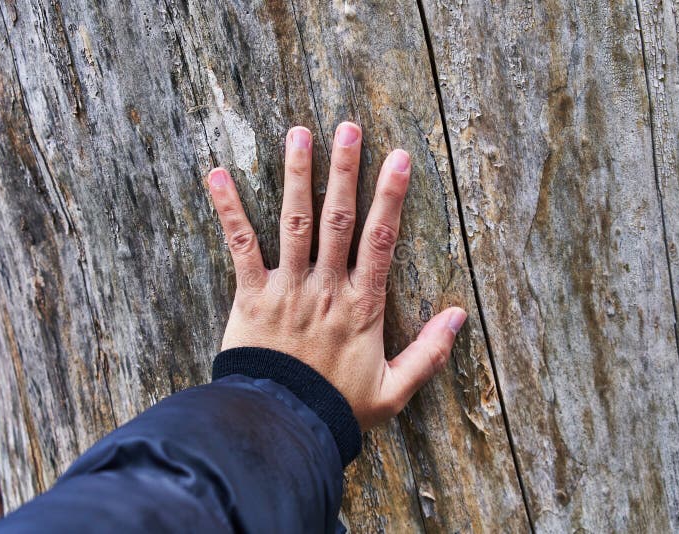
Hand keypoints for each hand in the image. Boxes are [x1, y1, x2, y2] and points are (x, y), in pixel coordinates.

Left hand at [206, 122, 466, 430]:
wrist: (282, 427)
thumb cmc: (338, 408)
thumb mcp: (395, 389)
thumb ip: (428, 353)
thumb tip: (459, 316)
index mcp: (361, 305)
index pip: (380, 241)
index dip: (391, 197)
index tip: (399, 159)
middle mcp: (325, 288)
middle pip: (338, 219)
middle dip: (345, 171)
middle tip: (348, 128)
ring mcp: (287, 288)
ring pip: (294, 223)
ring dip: (297, 176)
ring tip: (299, 134)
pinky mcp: (252, 296)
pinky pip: (241, 247)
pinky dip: (229, 211)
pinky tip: (218, 175)